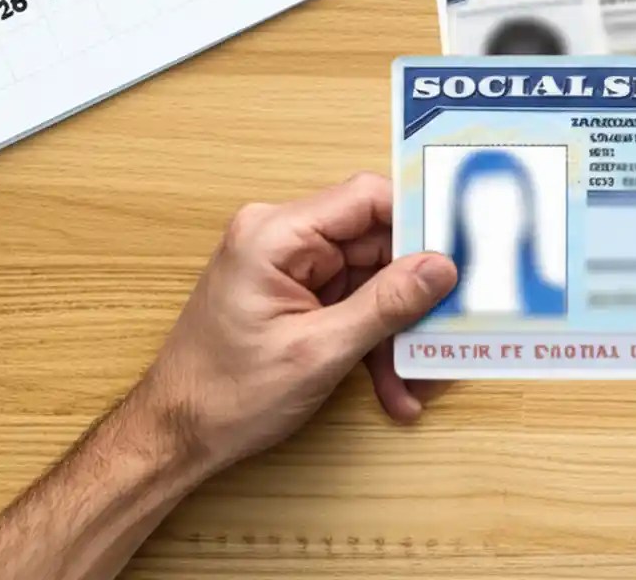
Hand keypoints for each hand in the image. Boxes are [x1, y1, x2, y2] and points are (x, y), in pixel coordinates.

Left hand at [135, 173, 456, 474]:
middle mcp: (282, 239)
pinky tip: (391, 385)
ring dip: (397, 331)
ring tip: (412, 381)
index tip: (459, 253)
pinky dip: (376, 341)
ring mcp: (291, 267)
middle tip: (446, 330)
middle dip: (414, 296)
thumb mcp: (319, 352)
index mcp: (275, 235)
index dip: (419, 223)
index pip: (367, 198)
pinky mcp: (298, 294)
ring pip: (374, 281)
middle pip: (378, 244)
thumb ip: (386, 304)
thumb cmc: (223, 395)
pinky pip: (356, 303)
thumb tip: (440, 267)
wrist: (176, 437)